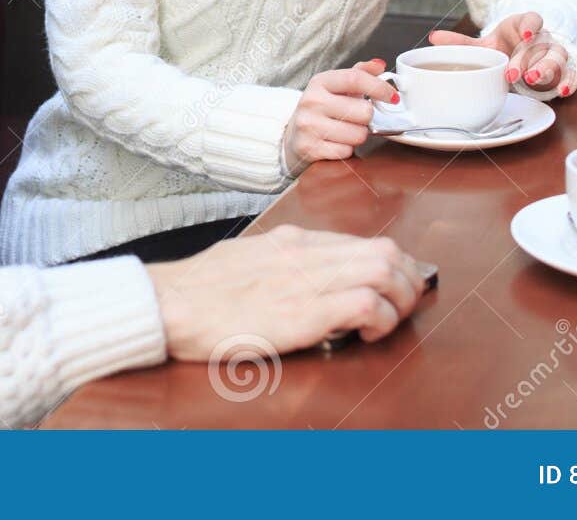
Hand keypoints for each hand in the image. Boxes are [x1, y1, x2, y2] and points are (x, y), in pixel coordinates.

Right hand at [146, 224, 431, 356]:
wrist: (168, 303)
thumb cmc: (197, 290)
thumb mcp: (245, 260)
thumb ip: (279, 264)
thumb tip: (302, 278)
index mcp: (291, 240)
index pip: (363, 242)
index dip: (392, 266)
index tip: (396, 287)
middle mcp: (305, 252)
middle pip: (385, 251)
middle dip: (408, 280)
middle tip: (405, 306)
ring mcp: (304, 279)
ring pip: (384, 270)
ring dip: (401, 299)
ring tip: (388, 322)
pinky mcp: (302, 312)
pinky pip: (366, 303)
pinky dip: (380, 319)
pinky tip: (365, 335)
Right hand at [280, 60, 398, 174]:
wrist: (292, 137)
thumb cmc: (320, 111)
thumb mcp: (335, 88)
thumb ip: (359, 74)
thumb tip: (379, 65)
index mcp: (320, 82)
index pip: (355, 79)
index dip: (379, 88)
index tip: (392, 97)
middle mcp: (312, 101)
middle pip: (364, 111)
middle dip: (366, 119)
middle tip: (355, 119)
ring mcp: (309, 125)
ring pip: (358, 134)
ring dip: (358, 136)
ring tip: (345, 132)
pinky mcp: (309, 148)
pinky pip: (346, 151)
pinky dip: (346, 150)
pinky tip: (335, 143)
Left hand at [427, 10, 576, 95]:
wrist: (528, 52)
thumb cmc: (506, 47)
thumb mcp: (485, 44)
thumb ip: (462, 43)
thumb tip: (432, 38)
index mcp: (523, 27)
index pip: (532, 19)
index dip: (530, 25)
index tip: (524, 34)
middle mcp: (542, 39)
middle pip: (540, 44)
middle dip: (527, 58)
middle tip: (513, 73)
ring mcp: (554, 53)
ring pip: (557, 57)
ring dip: (547, 68)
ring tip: (533, 79)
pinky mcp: (564, 69)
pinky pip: (572, 72)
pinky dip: (570, 80)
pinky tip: (564, 90)